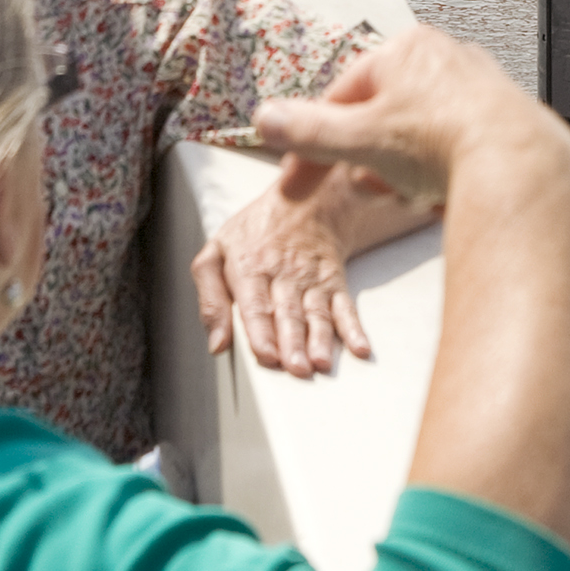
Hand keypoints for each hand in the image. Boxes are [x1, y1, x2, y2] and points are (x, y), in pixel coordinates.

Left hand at [193, 178, 376, 379]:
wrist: (304, 201)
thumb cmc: (254, 234)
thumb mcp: (216, 253)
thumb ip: (210, 300)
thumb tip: (216, 344)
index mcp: (250, 268)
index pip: (256, 306)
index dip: (262, 332)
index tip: (267, 356)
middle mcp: (283, 275)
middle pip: (289, 314)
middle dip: (294, 343)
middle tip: (298, 369)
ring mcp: (312, 279)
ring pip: (317, 313)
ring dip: (322, 340)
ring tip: (323, 363)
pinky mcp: (334, 282)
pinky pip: (345, 306)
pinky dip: (354, 328)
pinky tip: (360, 348)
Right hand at [253, 24, 552, 210]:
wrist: (521, 165)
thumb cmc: (448, 140)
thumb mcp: (360, 139)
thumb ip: (309, 131)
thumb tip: (269, 119)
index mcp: (405, 50)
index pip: (339, 98)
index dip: (312, 148)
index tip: (297, 183)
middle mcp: (444, 59)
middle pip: (380, 118)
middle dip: (366, 161)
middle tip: (365, 189)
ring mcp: (477, 88)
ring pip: (416, 136)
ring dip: (401, 170)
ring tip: (409, 193)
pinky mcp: (501, 120)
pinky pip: (452, 148)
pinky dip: (438, 172)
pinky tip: (442, 193)